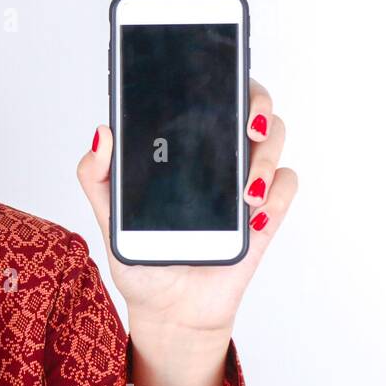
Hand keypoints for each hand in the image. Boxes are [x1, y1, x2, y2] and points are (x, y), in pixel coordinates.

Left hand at [77, 76, 297, 342]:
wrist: (168, 310)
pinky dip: (278, 193)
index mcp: (185, 148)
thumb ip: (97, 177)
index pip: (209, 95)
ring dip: (266, 158)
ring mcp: (246, 184)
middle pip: (254, 105)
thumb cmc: (143, 257)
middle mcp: (219, 157)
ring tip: (244, 191)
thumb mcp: (108, 217)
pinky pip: (288, 187)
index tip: (219, 77)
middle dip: (258, 104)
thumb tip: (102, 132)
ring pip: (276, 141)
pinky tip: (253, 215)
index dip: (222, 75)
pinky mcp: (267, 216)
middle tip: (247, 126)